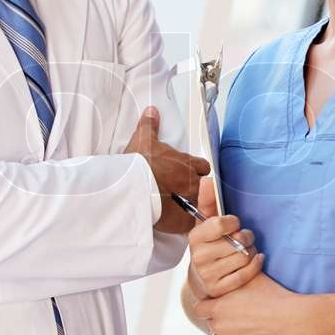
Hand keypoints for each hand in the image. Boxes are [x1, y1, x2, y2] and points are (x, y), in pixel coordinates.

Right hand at [125, 105, 210, 233]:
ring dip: (187, 204)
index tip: (184, 173)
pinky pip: (189, 223)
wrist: (132, 186)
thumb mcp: (143, 139)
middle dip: (191, 188)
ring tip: (172, 207)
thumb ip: (150, 125)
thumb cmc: (139, 164)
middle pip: (200, 186)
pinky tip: (172, 222)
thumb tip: (152, 111)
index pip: (202, 167)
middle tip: (176, 191)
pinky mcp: (184, 220)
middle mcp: (193, 181)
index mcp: (188, 163)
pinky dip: (183, 223)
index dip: (194, 171)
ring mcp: (190, 201)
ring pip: (196, 204)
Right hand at [187, 191, 263, 299]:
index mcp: (195, 237)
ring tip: (248, 249)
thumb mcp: (205, 224)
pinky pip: (245, 275)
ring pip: (243, 257)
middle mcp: (198, 257)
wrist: (201, 279)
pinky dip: (255, 265)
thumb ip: (208, 202)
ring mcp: (207, 275)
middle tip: (246, 237)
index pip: (220, 224)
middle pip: (236, 241)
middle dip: (247, 237)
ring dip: (252, 251)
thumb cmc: (208, 245)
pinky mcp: (218, 289)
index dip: (233, 222)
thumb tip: (208, 179)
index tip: (235, 223)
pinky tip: (256, 259)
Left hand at [191, 271, 307, 334]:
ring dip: (229, 334)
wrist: (293, 320)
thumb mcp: (254, 278)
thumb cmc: (275, 298)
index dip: (209, 306)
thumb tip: (237, 264)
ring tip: (247, 327)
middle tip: (239, 315)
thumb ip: (238, 275)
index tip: (220, 305)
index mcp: (219, 307)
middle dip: (221, 319)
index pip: (200, 308)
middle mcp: (219, 326)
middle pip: (211, 323)